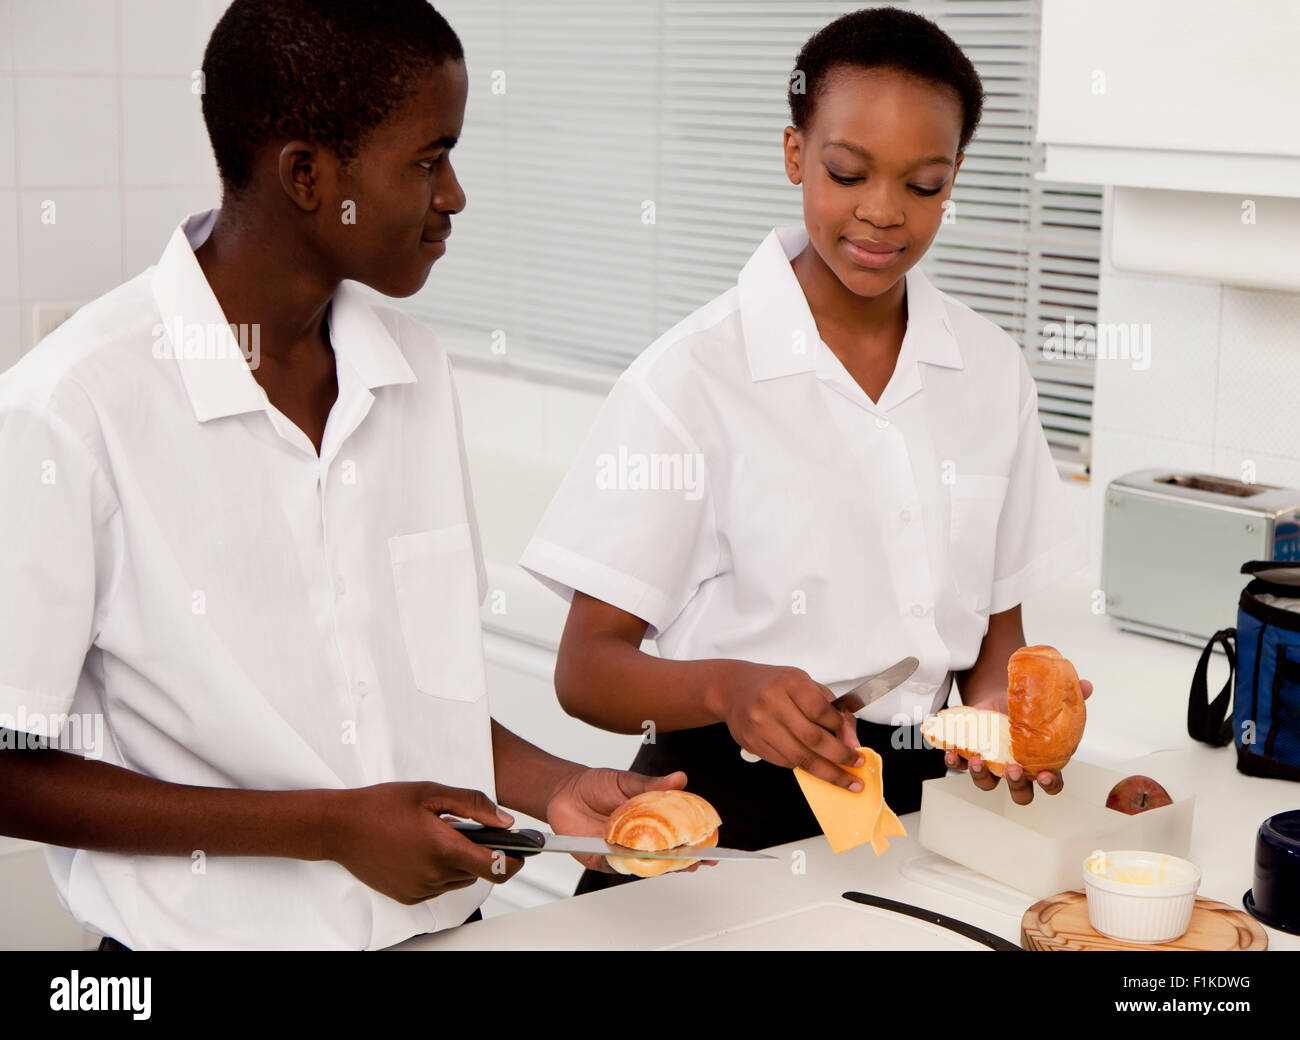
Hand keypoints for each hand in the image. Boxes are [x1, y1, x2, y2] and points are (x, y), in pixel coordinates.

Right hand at [322, 782, 524, 904]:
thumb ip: (473, 804)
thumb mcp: (432, 792)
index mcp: (443, 848)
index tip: (521, 851)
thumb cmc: (382, 805)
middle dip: (483, 854)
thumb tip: (505, 820)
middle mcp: (433, 875)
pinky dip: (440, 872)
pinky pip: (438, 887)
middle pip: (478, 873)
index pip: (495, 866)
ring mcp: (419, 889)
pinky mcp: (407, 896)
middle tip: (472, 831)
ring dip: (461, 863)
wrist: (340, 827)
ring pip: (459, 881)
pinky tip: (424, 849)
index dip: (514, 860)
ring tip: (442, 836)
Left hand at [545, 767, 715, 873]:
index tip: (712, 847)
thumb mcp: (627, 780)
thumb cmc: (597, 785)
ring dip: (659, 866)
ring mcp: (623, 850)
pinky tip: (639, 860)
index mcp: (651, 819)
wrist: (564, 792)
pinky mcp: (603, 859)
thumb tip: (679, 778)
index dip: (696, 842)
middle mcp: (640, 839)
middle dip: (685, 860)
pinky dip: (628, 864)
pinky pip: (618, 866)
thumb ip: (651, 785)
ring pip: (645, 865)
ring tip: (673, 863)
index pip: (678, 834)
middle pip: (667, 855)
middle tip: (698, 860)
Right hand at [715, 662, 864, 789]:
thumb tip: (851, 741)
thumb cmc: (776, 685)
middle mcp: (772, 702)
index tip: (854, 743)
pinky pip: (785, 762)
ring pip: (799, 757)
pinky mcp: (752, 742)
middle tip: (856, 766)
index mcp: (790, 682)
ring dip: (826, 772)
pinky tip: (816, 768)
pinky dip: (804, 767)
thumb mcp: (806, 686)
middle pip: (812, 739)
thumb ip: (831, 710)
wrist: (733, 689)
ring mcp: (759, 724)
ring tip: (845, 780)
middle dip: (840, 757)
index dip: (840, 729)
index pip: (821, 711)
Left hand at [944, 679, 1093, 804]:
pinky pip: (960, 765)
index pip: (1052, 783)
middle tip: (1011, 770)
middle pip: (1020, 792)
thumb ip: (1071, 695)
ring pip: (987, 783)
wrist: (1000, 695)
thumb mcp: (1051, 699)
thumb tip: (1086, 686)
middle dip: (1016, 786)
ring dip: (981, 776)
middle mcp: (1018, 769)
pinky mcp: (970, 752)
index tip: (1045, 775)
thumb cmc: (1030, 705)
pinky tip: (951, 752)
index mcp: (1042, 762)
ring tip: (977, 760)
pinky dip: (955, 762)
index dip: (1050, 784)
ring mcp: (993, 764)